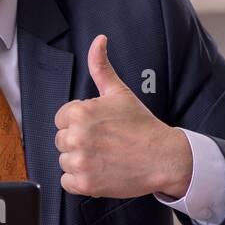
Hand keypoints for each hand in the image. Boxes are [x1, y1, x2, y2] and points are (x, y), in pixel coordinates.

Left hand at [54, 34, 192, 199]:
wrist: (163, 157)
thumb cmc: (141, 125)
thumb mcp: (119, 92)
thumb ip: (101, 67)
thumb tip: (98, 41)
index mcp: (80, 112)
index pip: (61, 119)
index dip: (79, 123)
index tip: (99, 127)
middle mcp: (76, 137)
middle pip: (61, 140)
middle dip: (79, 142)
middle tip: (104, 143)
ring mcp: (80, 162)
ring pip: (64, 161)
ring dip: (80, 162)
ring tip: (104, 157)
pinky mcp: (84, 184)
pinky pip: (67, 182)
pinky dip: (80, 181)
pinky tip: (100, 171)